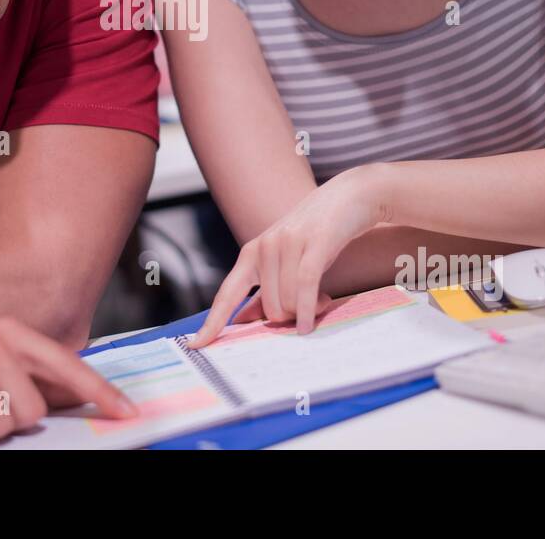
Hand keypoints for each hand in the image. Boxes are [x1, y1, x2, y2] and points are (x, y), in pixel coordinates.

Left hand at [191, 164, 390, 345]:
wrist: (347, 198)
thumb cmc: (315, 235)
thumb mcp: (285, 261)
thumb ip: (264, 290)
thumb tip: (241, 321)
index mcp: (252, 253)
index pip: (227, 294)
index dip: (212, 322)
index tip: (196, 345)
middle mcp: (265, 247)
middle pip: (269, 308)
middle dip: (290, 317)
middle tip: (310, 308)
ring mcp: (288, 242)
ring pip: (287, 300)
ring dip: (306, 311)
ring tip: (322, 300)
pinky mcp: (314, 242)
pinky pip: (305, 286)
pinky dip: (306, 310)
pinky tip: (309, 324)